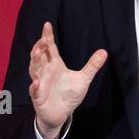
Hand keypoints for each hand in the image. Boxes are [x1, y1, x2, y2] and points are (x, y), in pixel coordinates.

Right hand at [29, 21, 107, 138]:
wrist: (62, 114)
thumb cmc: (69, 95)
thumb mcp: (83, 79)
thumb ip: (92, 65)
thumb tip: (104, 51)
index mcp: (55, 65)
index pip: (50, 48)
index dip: (48, 37)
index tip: (47, 25)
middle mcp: (45, 72)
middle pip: (39, 56)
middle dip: (39, 47)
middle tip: (43, 39)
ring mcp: (40, 83)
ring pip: (34, 70)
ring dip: (34, 62)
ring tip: (37, 53)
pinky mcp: (38, 97)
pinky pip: (34, 91)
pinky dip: (34, 86)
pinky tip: (36, 82)